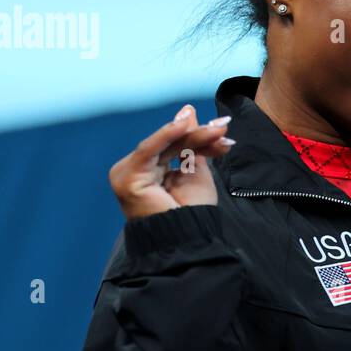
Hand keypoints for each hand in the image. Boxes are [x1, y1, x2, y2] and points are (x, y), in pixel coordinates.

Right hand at [108, 104, 235, 219]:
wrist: (188, 239)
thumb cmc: (192, 214)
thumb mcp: (195, 171)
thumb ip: (191, 143)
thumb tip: (188, 111)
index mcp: (149, 173)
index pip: (174, 146)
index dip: (199, 137)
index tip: (223, 130)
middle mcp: (135, 172)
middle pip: (170, 144)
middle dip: (199, 135)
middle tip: (223, 126)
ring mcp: (127, 174)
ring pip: (164, 144)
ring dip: (192, 136)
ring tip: (217, 130)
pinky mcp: (127, 177)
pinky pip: (149, 150)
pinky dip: (167, 135)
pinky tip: (184, 125)